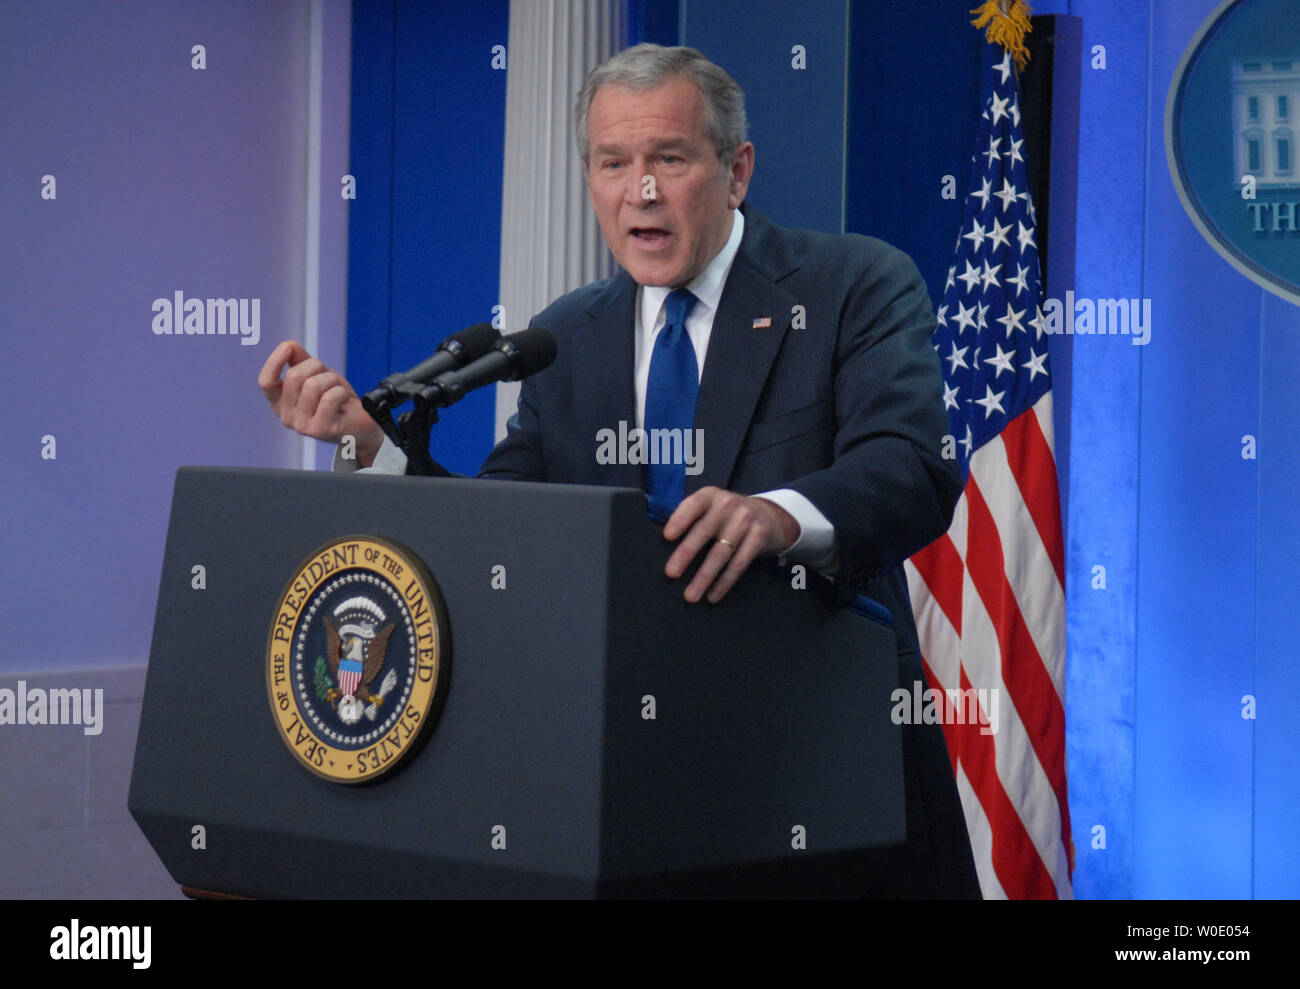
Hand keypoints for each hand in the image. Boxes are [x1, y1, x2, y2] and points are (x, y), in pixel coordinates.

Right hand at [258, 341, 383, 466]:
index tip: (288, 347)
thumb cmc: (337, 399)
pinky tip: (344, 402)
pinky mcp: (320, 430)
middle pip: (294, 376)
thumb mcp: (317, 375)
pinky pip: (330, 397)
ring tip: (339, 391)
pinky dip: (341, 392)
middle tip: (330, 377)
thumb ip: (300, 359)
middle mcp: (287, 417)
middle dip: (316, 367)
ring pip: (313, 385)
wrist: (361, 425)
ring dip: (332, 380)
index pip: (266, 382)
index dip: (274, 362)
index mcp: (280, 403)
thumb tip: (288, 345)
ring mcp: (302, 426)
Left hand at [662, 487, 799, 603]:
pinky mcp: (759, 536)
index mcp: (710, 496)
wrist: (769, 515)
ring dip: (704, 577)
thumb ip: (691, 518)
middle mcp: (728, 504)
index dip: (680, 519)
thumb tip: (662, 545)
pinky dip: (724, 582)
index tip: (667, 536)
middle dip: (685, 554)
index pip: (693, 505)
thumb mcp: (711, 508)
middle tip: (671, 573)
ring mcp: (746, 519)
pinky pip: (739, 563)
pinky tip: (713, 595)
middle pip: (704, 531)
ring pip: (721, 553)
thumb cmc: (727, 516)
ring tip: (690, 595)